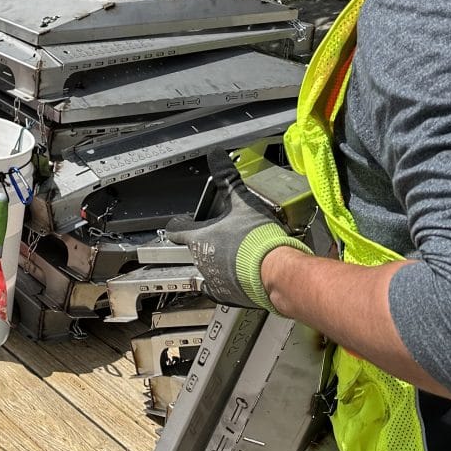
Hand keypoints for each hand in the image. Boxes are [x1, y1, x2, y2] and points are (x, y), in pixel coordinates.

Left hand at [172, 155, 311, 313]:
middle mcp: (200, 260)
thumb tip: (216, 155)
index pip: (176, 231)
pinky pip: (219, 289)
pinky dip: (226, 282)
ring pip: (207, 268)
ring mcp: (212, 279)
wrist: (274, 270)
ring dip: (218, 261)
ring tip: (236, 254)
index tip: (179, 224)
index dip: (179, 225)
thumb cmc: (255, 237)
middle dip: (206, 242)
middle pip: (195, 249)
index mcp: (199, 237)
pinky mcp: (226, 295)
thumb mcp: (241, 199)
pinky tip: (237, 276)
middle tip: (222, 235)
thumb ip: (226, 177)